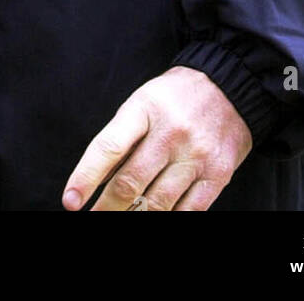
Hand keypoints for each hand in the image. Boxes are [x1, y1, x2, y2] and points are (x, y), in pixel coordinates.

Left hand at [62, 66, 252, 211]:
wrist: (232, 85)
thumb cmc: (176, 96)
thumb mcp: (144, 100)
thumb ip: (124, 136)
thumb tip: (99, 180)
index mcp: (145, 107)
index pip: (109, 147)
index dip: (86, 177)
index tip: (71, 200)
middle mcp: (171, 132)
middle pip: (131, 182)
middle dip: (107, 207)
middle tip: (93, 217)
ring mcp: (196, 155)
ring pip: (157, 203)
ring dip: (134, 217)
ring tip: (120, 218)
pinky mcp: (218, 174)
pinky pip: (188, 211)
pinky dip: (167, 219)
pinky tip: (153, 217)